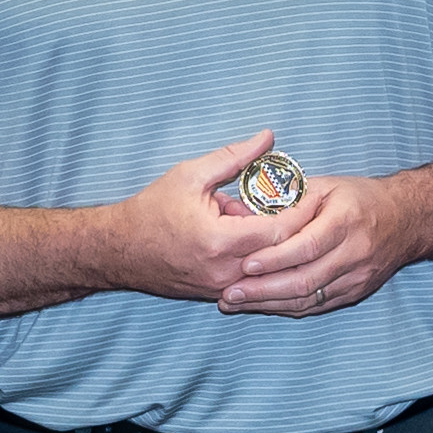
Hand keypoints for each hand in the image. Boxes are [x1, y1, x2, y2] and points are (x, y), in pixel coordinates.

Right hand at [105, 133, 304, 302]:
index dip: (300, 211)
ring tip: (278, 219)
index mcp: (220, 241)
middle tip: (307, 205)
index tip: (313, 193)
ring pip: (271, 270)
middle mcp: (225, 272)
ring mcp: (223, 288)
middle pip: (282, 253)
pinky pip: (255, 279)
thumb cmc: (152, 210)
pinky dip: (264, 259)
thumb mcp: (191, 175)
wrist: (119, 250)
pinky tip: (259, 237)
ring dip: (280, 246)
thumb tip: (268, 137)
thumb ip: (234, 157)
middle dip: (296, 228)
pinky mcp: (219, 295)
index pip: (281, 230)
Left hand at [224, 171, 424, 316]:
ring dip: (269, 304)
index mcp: (346, 221)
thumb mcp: (325, 187)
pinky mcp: (356, 292)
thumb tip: (245, 212)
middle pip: (305, 279)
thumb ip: (288, 202)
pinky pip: (317, 305)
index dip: (276, 258)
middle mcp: (354, 252)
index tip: (246, 264)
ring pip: (309, 298)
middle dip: (263, 290)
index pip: (308, 246)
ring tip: (236, 303)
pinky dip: (287, 308)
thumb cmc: (359, 198)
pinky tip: (262, 306)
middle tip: (229, 293)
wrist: (406, 219)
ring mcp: (357, 277)